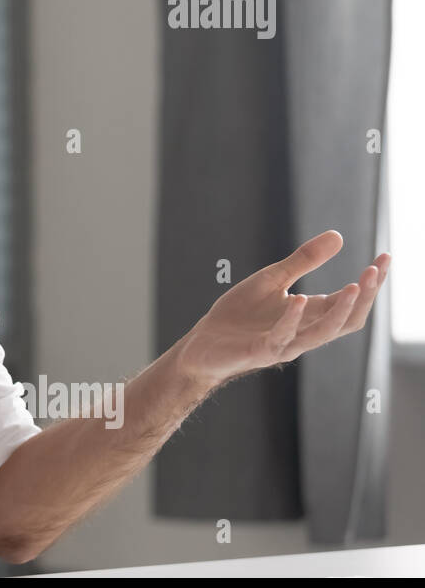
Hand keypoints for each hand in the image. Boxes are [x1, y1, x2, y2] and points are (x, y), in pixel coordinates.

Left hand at [176, 230, 389, 388]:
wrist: (203, 344)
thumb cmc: (239, 315)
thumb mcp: (271, 280)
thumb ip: (303, 261)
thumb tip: (339, 236)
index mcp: (310, 315)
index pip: (350, 301)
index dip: (370, 283)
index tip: (384, 258)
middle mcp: (304, 332)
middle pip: (347, 320)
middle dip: (365, 296)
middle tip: (375, 270)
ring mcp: (284, 344)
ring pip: (322, 333)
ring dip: (340, 311)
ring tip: (356, 286)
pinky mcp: (260, 352)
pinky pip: (281, 338)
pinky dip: (291, 319)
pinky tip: (299, 299)